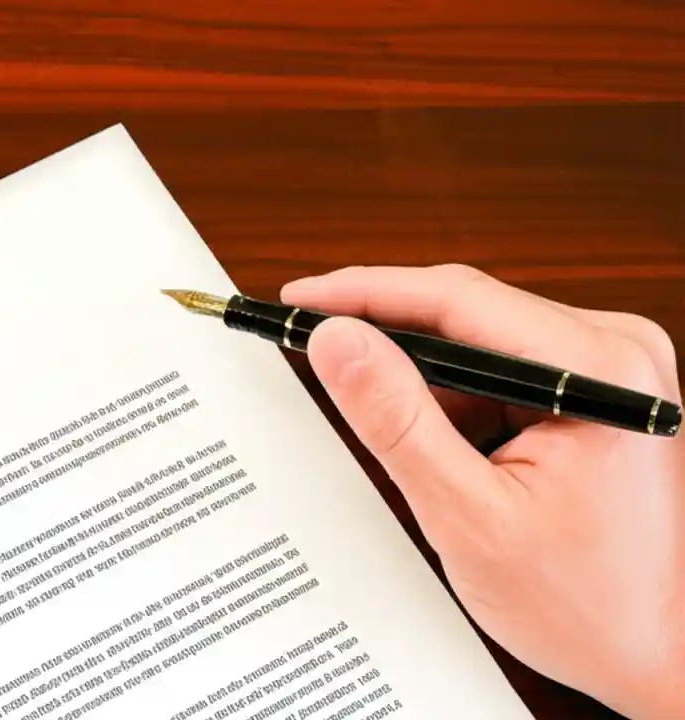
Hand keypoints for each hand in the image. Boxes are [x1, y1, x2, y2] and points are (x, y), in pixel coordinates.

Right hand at [282, 265, 683, 719]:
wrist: (662, 654)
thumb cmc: (591, 604)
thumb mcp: (469, 515)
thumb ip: (396, 420)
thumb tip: (336, 341)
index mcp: (599, 367)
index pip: (457, 298)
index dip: (363, 292)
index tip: (300, 298)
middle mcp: (615, 350)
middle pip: (467, 313)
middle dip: (389, 343)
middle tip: (316, 359)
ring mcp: (610, 367)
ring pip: (479, 346)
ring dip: (428, 387)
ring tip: (419, 458)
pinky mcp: (596, 390)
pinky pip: (503, 374)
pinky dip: (460, 408)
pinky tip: (453, 459)